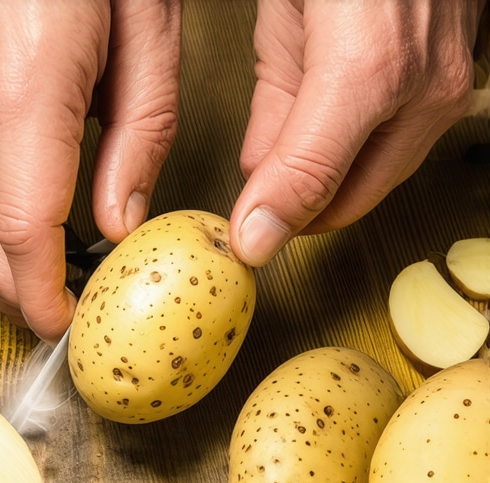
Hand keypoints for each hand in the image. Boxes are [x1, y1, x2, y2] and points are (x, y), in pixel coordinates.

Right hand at [0, 0, 180, 342]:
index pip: (21, 230)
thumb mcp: (147, 44)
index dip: (40, 295)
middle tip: (66, 312)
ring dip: (6, 263)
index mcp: (28, 97)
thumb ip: (135, 140)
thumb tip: (120, 221)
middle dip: (20, 292)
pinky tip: (33, 227)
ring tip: (55, 279)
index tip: (64, 326)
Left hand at [230, 0, 484, 265]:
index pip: (312, 180)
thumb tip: (261, 175)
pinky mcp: (452, 94)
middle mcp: (422, 92)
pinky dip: (354, 167)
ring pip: (374, 185)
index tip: (247, 243)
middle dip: (299, 216)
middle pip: (349, 201)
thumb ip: (274, 106)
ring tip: (288, 182)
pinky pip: (396, 157)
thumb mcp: (282, 21)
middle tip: (262, 216)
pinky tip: (326, 151)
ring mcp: (446, 95)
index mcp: (367, 68)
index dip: (271, 222)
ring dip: (327, 194)